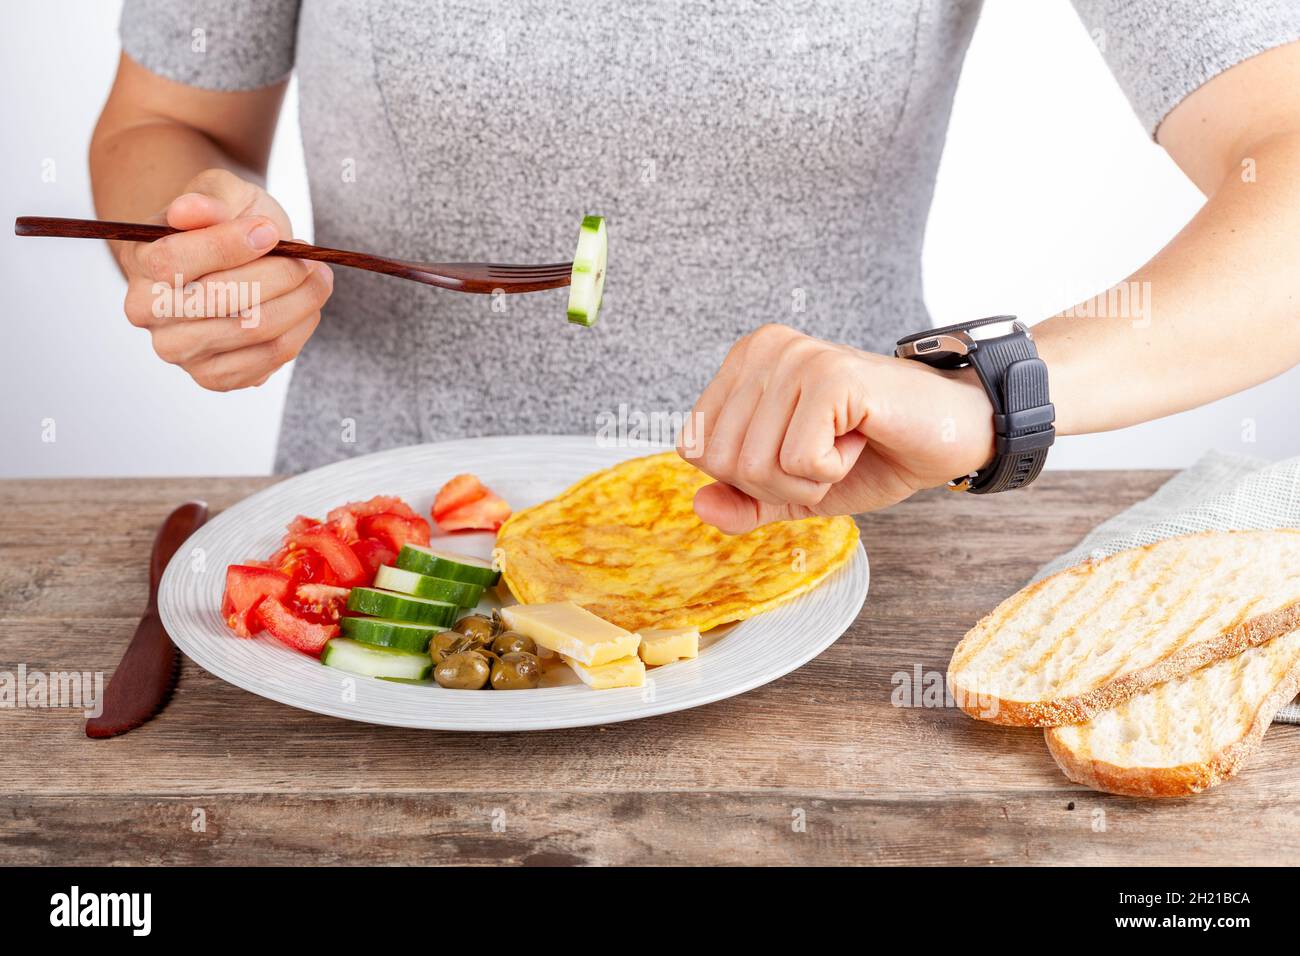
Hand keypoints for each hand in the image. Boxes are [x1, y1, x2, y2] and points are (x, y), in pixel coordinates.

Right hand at [119, 168, 332, 390]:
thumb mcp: (218, 194)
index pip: (173, 260)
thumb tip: (190, 209)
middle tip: (311, 259)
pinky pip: (268, 359)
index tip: (269, 231)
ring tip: (318, 278)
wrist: (224, 262)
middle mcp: (148, 313)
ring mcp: (179, 351)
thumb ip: (208, 199)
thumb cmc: (221, 222)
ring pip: (253, 330)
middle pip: (220, 300)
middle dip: (279, 275)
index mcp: (138, 262)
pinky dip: (299, 330)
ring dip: (300, 302)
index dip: (227, 246)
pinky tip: (308, 308)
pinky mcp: (213, 376)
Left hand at [679, 324, 996, 533]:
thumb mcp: (796, 488)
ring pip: (756, 466)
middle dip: (777, 483)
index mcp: (743, 363)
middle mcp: (763, 350)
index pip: (695, 448)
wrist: (952, 432)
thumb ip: (745, 501)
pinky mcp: (829, 376)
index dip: (748, 477)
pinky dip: (833, 470)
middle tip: (827, 452)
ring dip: (808, 479)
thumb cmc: (874, 452)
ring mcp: (795, 358)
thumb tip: (700, 507)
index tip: (800, 452)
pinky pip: (798, 462)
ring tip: (845, 443)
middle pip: (721, 461)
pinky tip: (860, 436)